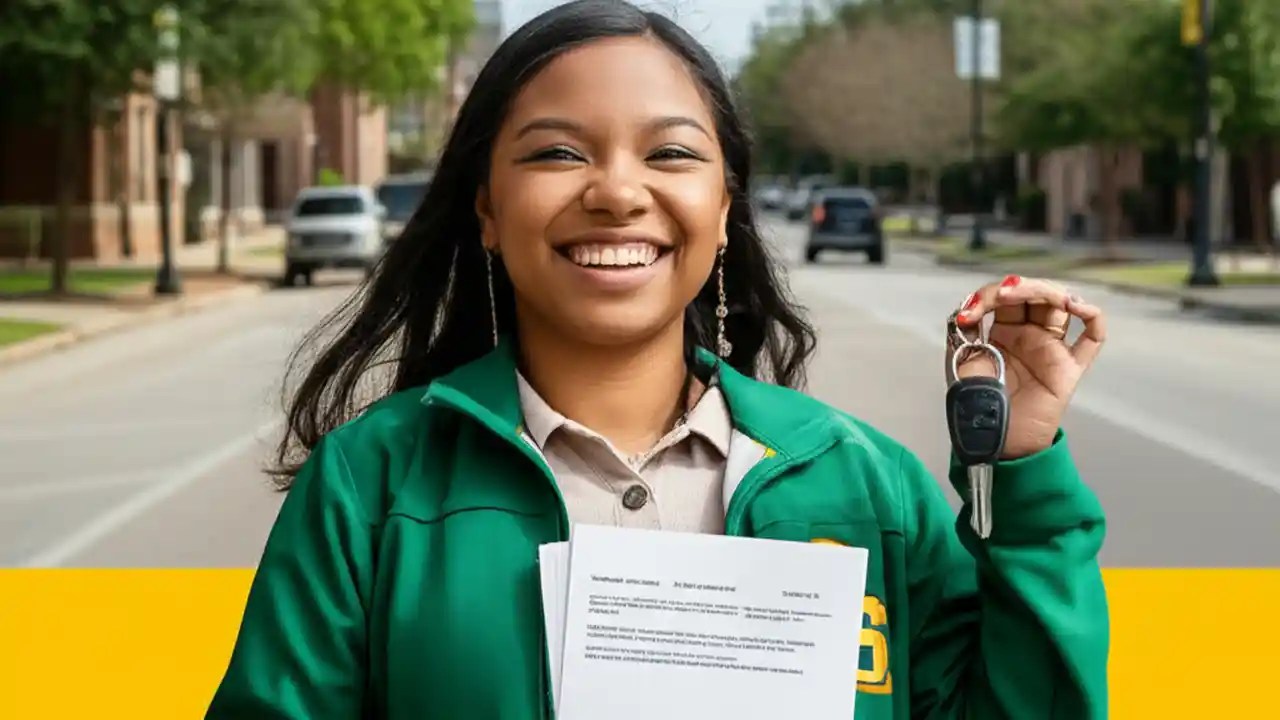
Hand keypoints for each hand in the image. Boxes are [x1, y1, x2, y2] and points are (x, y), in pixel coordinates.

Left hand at [946, 275, 1106, 458]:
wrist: (992, 440)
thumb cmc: (976, 404)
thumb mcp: (960, 361)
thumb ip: (964, 332)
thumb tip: (969, 306)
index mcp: (1001, 332)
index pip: (1003, 299)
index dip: (988, 296)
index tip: (970, 313)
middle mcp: (1028, 335)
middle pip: (1034, 295)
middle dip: (1019, 288)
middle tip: (1003, 294)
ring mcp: (1051, 349)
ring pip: (1061, 306)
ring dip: (1049, 292)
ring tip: (1030, 293)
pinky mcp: (1069, 368)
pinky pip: (1093, 337)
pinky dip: (1092, 316)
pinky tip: (1075, 306)